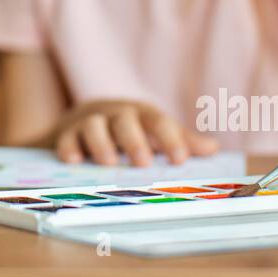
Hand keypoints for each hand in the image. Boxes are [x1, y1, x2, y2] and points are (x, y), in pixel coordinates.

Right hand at [53, 99, 218, 166]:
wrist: (77, 123)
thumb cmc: (124, 132)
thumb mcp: (151, 133)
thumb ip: (179, 140)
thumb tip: (213, 149)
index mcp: (140, 113)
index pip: (157, 121)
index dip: (170, 138)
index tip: (180, 159)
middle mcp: (114, 114)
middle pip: (125, 120)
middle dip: (134, 140)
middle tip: (143, 162)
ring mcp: (88, 122)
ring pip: (93, 125)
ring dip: (101, 143)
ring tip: (108, 163)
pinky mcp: (65, 133)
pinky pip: (65, 138)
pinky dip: (68, 147)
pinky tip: (73, 160)